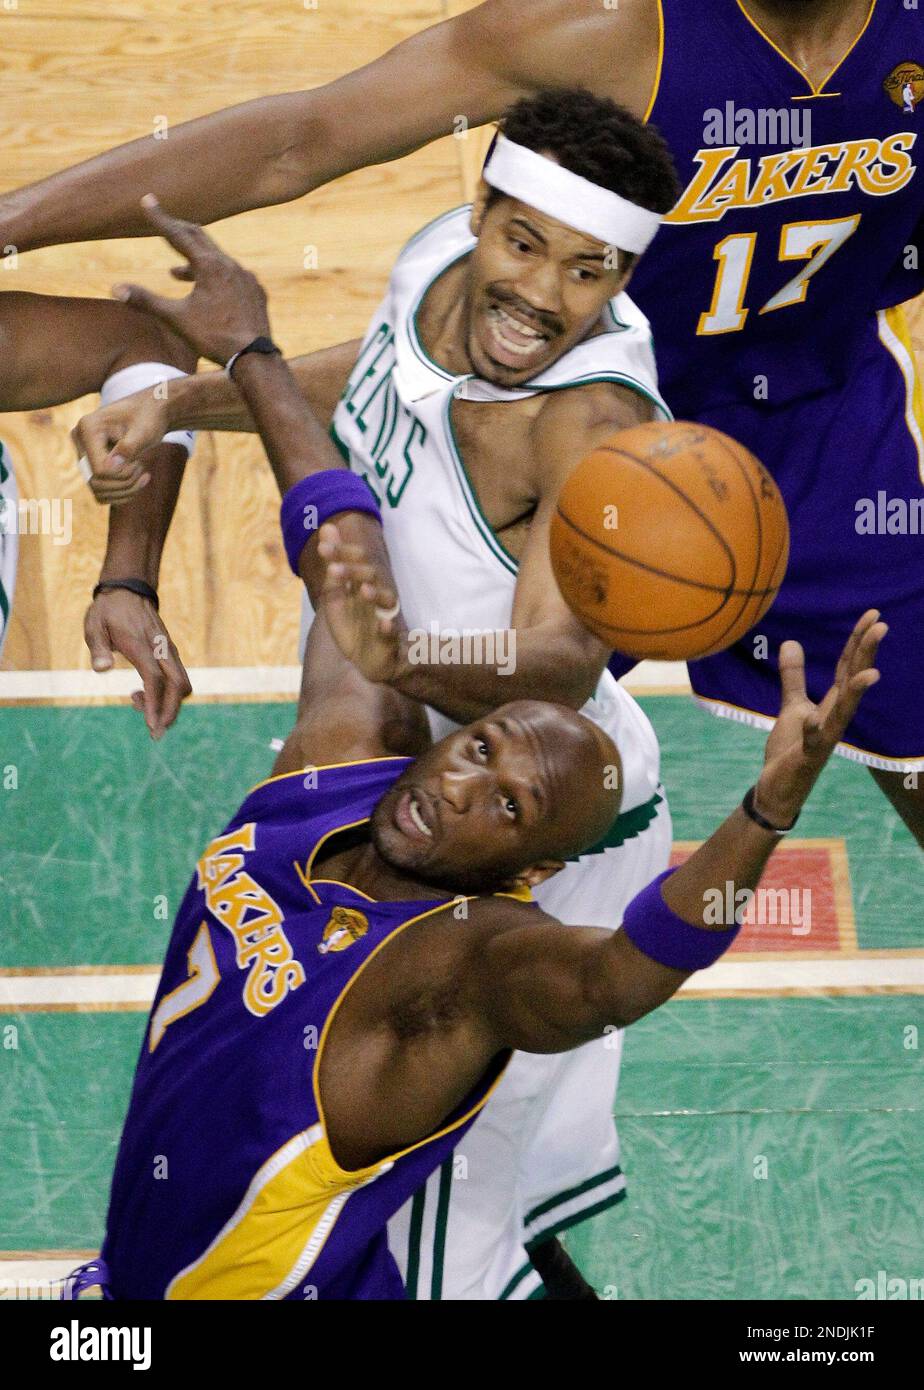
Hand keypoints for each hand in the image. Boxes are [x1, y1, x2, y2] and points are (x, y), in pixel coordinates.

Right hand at [72, 389, 171, 505]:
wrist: (150, 412)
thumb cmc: (148, 417)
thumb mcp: (144, 431)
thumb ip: (129, 447)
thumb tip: (111, 467)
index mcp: (87, 428)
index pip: (99, 470)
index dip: (123, 474)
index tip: (140, 463)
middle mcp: (79, 440)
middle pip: (96, 483)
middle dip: (124, 483)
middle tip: (142, 469)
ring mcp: (83, 454)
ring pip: (98, 492)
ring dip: (125, 490)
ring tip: (143, 474)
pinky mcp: (91, 464)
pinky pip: (101, 492)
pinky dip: (122, 493)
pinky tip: (139, 481)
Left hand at [85, 589, 191, 738]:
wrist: (130, 591)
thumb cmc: (109, 611)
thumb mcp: (94, 625)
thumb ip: (98, 648)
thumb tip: (101, 669)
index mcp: (143, 645)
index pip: (155, 679)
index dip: (154, 704)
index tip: (151, 726)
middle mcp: (162, 649)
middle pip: (179, 686)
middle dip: (170, 712)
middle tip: (155, 733)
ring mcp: (169, 651)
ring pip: (182, 684)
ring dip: (168, 704)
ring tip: (135, 703)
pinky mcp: (170, 654)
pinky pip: (177, 679)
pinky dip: (166, 694)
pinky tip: (142, 693)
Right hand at [110, 195, 270, 366]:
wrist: (254, 358)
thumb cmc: (214, 338)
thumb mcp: (175, 319)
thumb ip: (146, 301)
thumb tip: (115, 288)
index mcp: (209, 266)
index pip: (178, 234)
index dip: (159, 218)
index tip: (147, 201)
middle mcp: (230, 265)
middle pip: (200, 238)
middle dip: (178, 231)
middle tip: (163, 225)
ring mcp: (246, 278)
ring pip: (218, 259)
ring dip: (195, 261)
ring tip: (176, 273)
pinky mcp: (256, 292)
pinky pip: (234, 276)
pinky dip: (217, 277)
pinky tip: (211, 292)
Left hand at [317, 522, 405, 683]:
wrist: (371, 659)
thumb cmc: (354, 625)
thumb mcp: (336, 595)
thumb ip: (333, 564)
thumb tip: (327, 525)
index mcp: (362, 582)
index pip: (357, 561)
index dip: (341, 553)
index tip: (323, 547)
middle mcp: (376, 595)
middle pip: (371, 576)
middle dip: (353, 571)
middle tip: (332, 569)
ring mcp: (384, 616)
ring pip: (386, 602)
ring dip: (375, 595)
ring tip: (362, 590)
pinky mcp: (389, 640)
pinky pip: (391, 634)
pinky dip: (388, 629)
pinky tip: (383, 625)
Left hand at [755, 610, 886, 826]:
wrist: (779, 788)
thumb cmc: (791, 748)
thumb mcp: (792, 706)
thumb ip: (794, 676)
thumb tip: (791, 641)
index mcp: (833, 705)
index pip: (849, 667)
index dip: (859, 641)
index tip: (873, 615)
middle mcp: (835, 719)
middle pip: (853, 681)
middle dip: (866, 654)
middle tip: (881, 625)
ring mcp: (824, 738)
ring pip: (844, 713)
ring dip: (856, 693)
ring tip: (870, 672)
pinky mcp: (807, 756)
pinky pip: (812, 742)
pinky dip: (813, 730)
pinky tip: (812, 718)